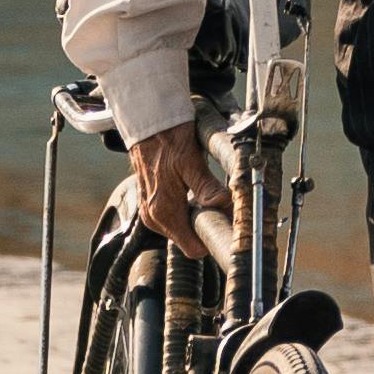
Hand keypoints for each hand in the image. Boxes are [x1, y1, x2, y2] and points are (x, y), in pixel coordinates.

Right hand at [130, 121, 212, 251]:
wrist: (147, 124)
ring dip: (196, 216)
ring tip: (204, 192)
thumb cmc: (168, 138)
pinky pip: (173, 219)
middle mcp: (154, 217)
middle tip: (220, 203)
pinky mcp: (149, 206)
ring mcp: (150, 213)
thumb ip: (207, 187)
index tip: (225, 222)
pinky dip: (185, 210)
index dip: (212, 237)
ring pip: (182, 230)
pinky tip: (191, 191)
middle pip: (189, 240)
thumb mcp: (191, 160)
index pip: (193, 249)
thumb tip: (224, 205)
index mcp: (164, 211)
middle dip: (206, 224)